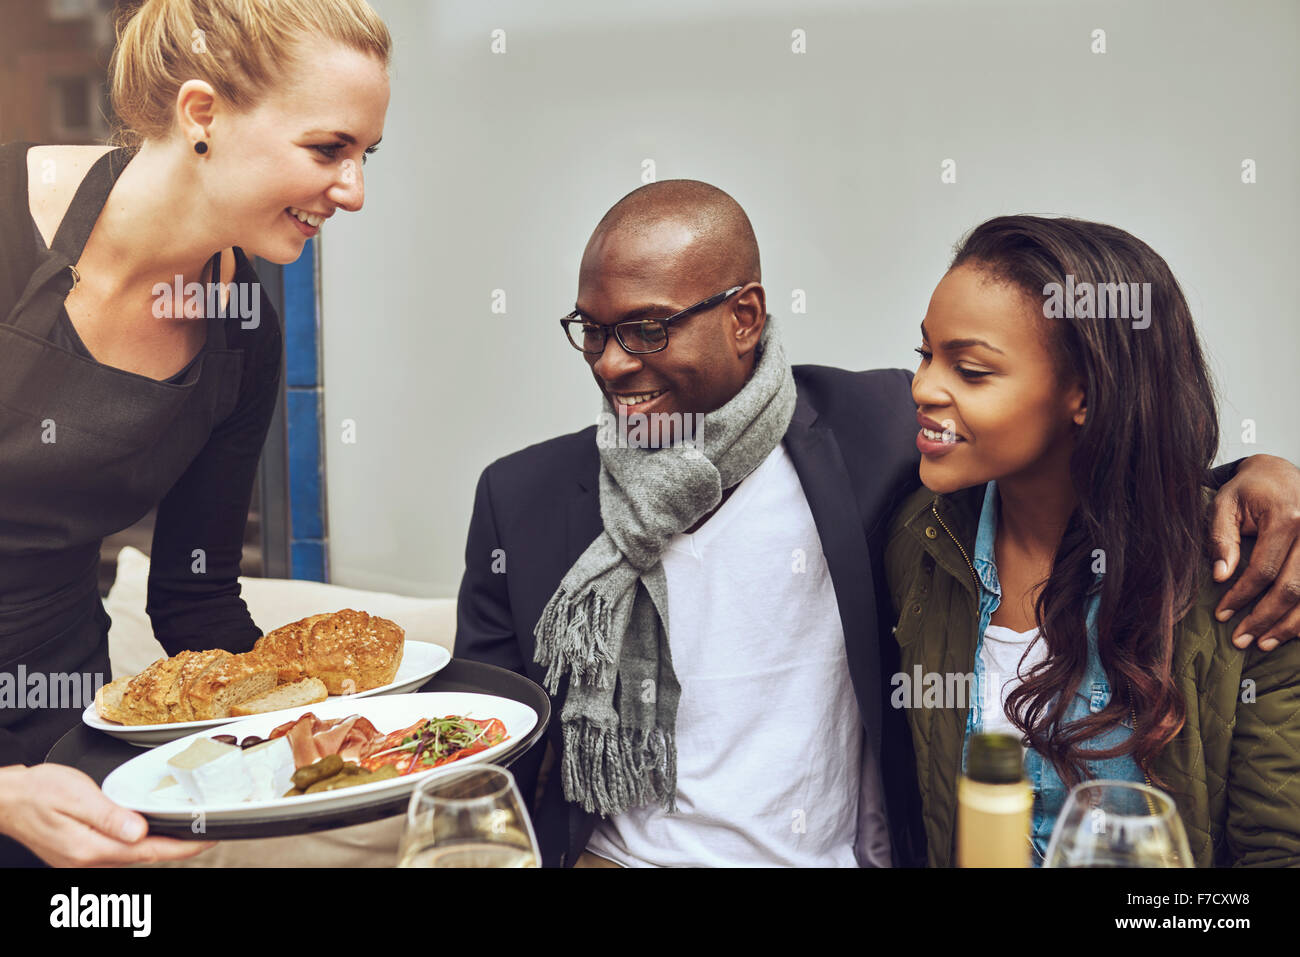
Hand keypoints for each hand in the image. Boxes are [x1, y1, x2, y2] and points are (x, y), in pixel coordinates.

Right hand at [0, 764, 214, 866]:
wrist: (8, 799)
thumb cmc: (38, 792)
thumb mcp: (78, 796)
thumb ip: (110, 816)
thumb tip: (140, 831)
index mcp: (91, 848)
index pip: (149, 851)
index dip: (183, 847)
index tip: (207, 839)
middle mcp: (88, 860)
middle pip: (145, 856)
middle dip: (177, 846)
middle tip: (205, 831)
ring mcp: (83, 861)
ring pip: (133, 855)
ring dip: (159, 845)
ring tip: (185, 831)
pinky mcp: (81, 855)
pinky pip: (119, 852)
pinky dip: (140, 843)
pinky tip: (150, 832)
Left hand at [1209, 454, 1299, 649]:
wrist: (1280, 472)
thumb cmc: (1250, 489)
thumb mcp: (1225, 504)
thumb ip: (1221, 539)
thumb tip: (1220, 576)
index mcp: (1286, 517)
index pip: (1264, 569)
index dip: (1242, 596)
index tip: (1222, 614)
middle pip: (1292, 588)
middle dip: (1265, 619)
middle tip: (1241, 640)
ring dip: (1289, 625)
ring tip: (1264, 643)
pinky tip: (1291, 630)